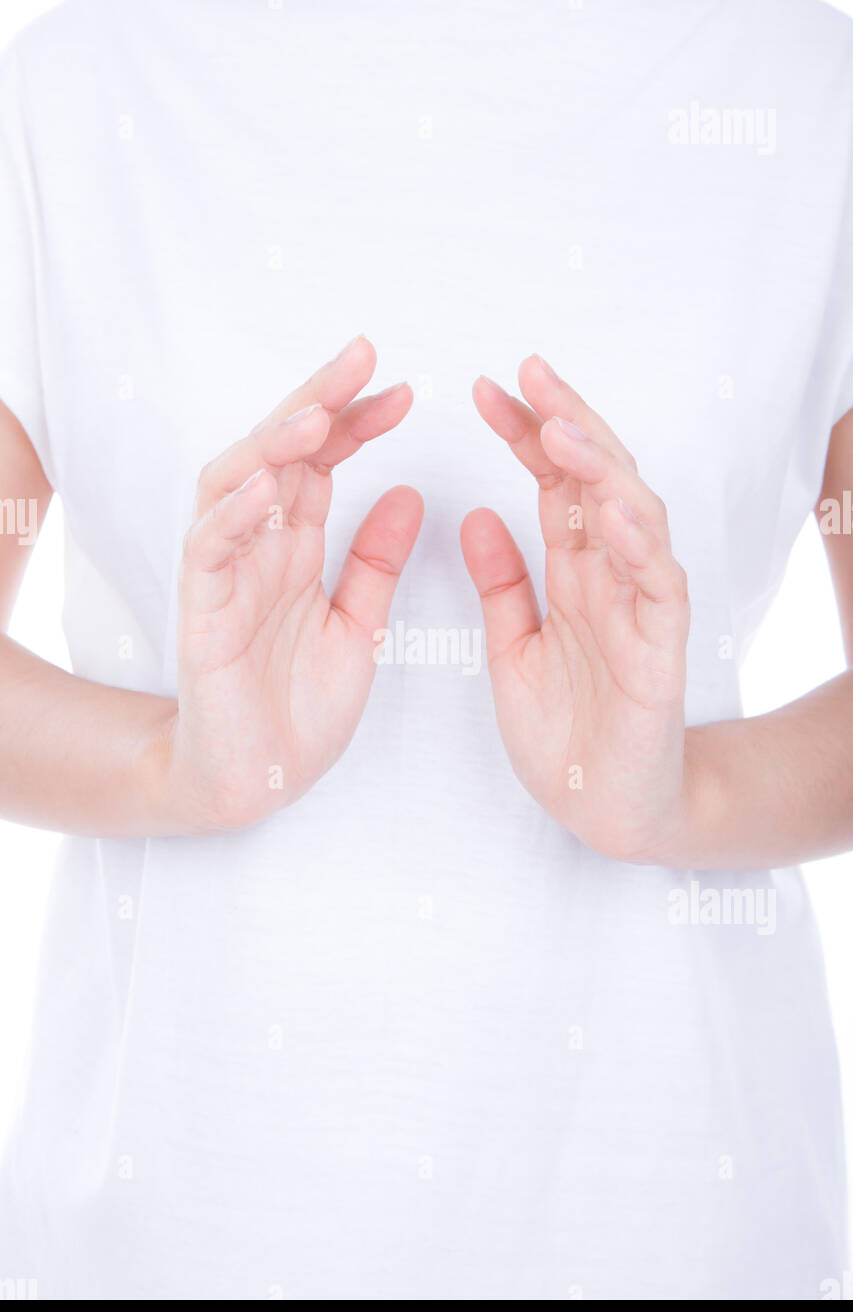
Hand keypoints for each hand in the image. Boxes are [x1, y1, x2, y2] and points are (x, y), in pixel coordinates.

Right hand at [165, 336, 422, 831]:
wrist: (258, 781)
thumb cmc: (300, 706)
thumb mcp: (359, 625)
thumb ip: (377, 561)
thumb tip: (412, 492)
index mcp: (296, 547)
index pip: (323, 463)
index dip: (359, 421)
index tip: (407, 391)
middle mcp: (257, 548)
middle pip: (279, 454)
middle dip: (318, 402)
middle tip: (363, 357)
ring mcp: (225, 576)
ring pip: (234, 485)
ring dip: (273, 445)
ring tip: (317, 413)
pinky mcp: (202, 614)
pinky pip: (209, 551)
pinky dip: (235, 516)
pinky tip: (268, 489)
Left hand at [462, 354, 691, 863]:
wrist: (604, 809)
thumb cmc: (566, 731)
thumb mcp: (513, 648)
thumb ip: (502, 584)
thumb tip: (475, 513)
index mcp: (574, 573)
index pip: (553, 484)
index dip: (523, 434)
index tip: (481, 390)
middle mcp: (612, 578)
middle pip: (596, 481)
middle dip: (565, 423)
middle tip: (527, 372)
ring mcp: (641, 609)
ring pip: (636, 517)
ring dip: (601, 470)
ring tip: (561, 429)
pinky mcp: (661, 652)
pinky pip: (658, 587)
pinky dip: (638, 546)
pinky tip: (612, 511)